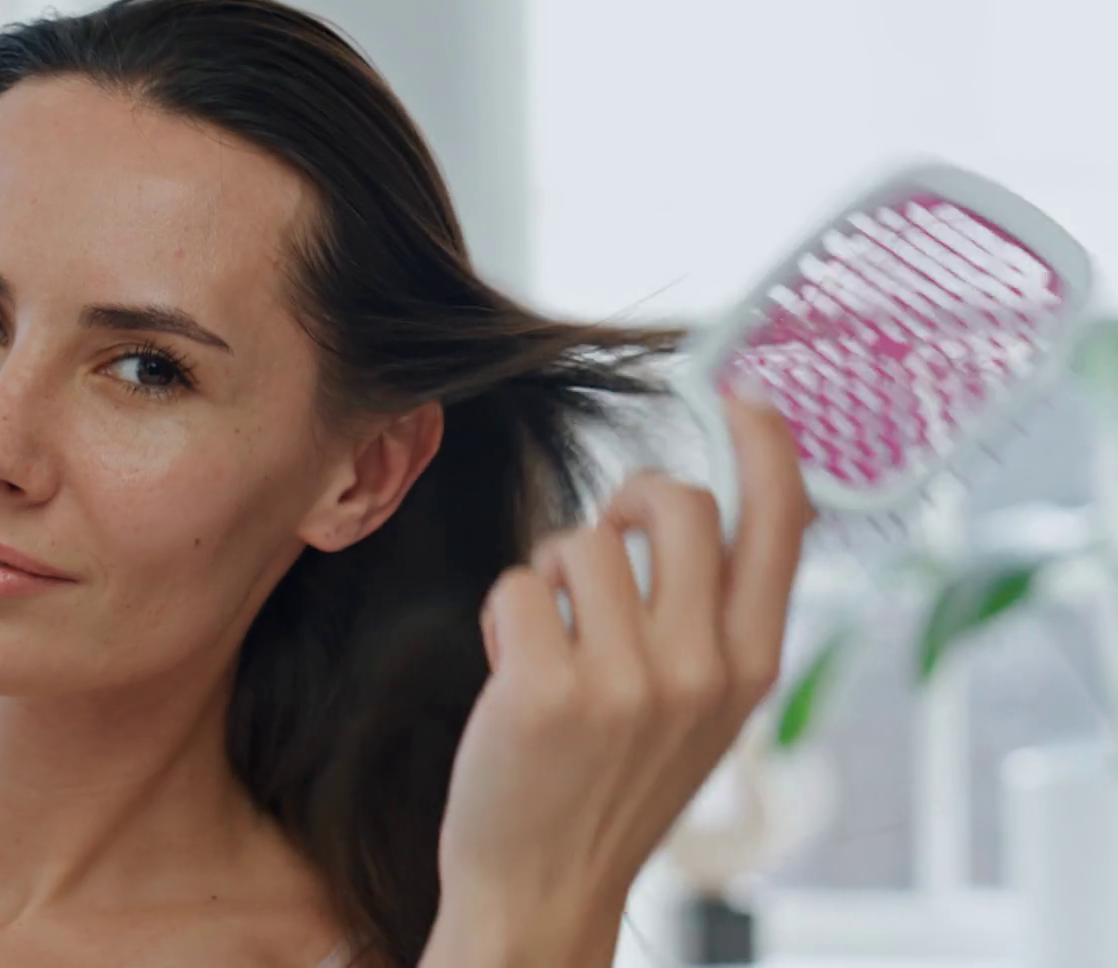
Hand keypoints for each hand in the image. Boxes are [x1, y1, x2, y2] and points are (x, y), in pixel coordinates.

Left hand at [425, 392, 812, 967]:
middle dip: (625, 500)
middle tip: (601, 538)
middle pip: (673, 502)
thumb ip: (708, 619)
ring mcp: (625, 680)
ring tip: (549, 640)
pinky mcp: (544, 686)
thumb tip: (681, 507)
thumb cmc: (610, 785)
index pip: (780, 528)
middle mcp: (701, 670)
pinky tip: (508, 667)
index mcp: (751, 669)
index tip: (742, 396)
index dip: (766, 448)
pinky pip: (518, 583)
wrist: (543, 886)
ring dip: (551, 575)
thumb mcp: (698, 711)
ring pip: (580, 541)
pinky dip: (502, 613)